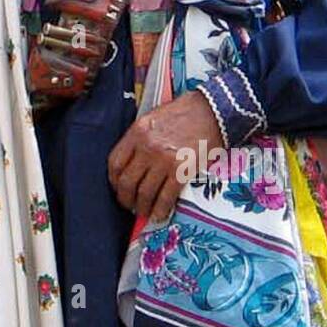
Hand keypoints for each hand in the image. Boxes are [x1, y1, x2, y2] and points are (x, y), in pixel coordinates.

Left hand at [107, 90, 221, 223]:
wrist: (212, 111)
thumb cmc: (184, 113)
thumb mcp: (153, 119)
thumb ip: (139, 138)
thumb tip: (132, 163)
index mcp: (137, 132)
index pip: (115, 163)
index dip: (113, 181)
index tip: (118, 188)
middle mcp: (147, 147)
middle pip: (127, 182)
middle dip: (126, 199)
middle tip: (129, 205)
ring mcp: (164, 160)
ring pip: (145, 193)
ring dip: (142, 207)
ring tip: (144, 212)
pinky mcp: (182, 170)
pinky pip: (166, 197)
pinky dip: (160, 209)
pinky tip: (159, 214)